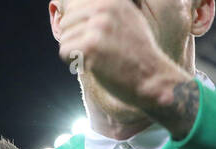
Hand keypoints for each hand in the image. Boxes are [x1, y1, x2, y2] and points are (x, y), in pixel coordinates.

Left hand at [57, 0, 190, 129]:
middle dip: (74, 38)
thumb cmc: (138, 51)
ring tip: (96, 58)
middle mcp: (103, 8)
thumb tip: (77, 6)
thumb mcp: (127, 17)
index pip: (73, 5)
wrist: (151, 75)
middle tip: (94, 51)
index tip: (91, 37)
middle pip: (66, 21)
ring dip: (75, 52)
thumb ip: (105, 9)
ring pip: (64, 38)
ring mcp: (97, 27)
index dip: (77, 25)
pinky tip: (91, 64)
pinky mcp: (91, 46)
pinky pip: (64, 51)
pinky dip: (73, 62)